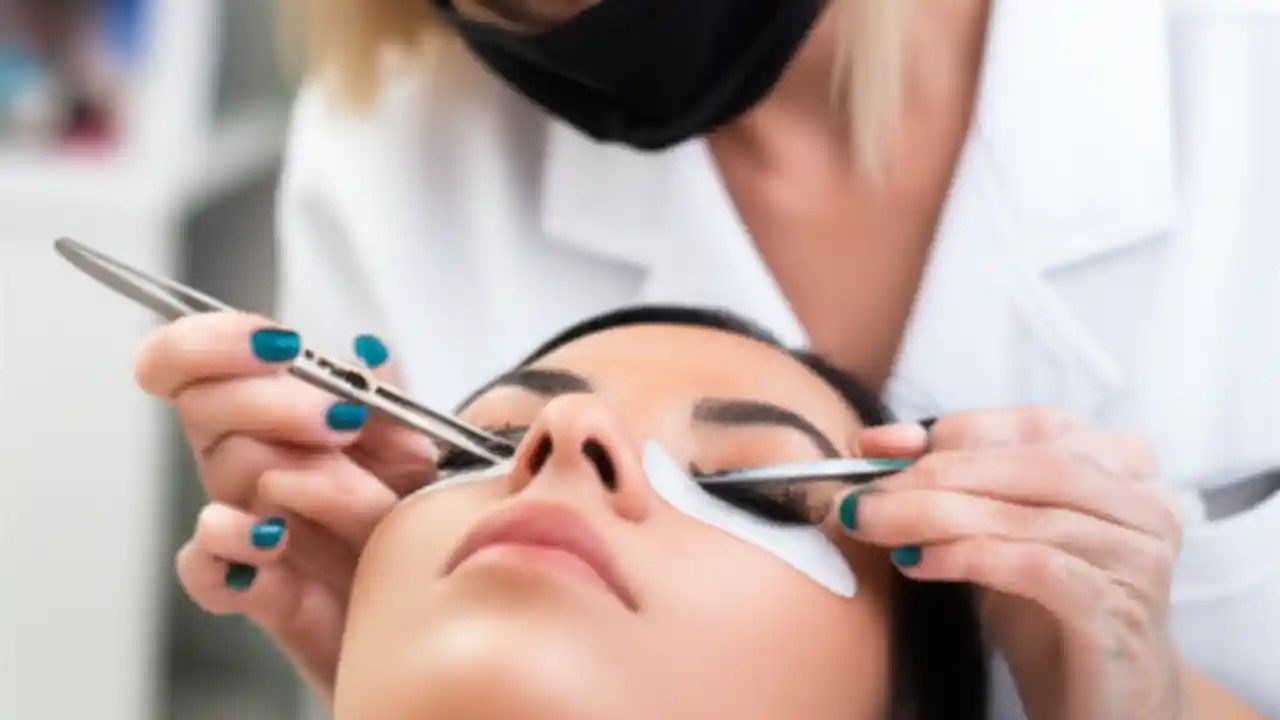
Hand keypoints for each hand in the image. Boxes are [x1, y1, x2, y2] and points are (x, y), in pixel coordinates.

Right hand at [135, 313, 435, 700]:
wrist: (422, 594)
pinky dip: (233, 548)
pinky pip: (200, 565)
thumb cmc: (407, 509)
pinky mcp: (246, 585)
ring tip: (371, 498)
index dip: (208, 341)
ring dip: (308, 479)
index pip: (185, 360)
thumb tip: (369, 352)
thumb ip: (385, 397)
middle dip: (276, 404)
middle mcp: (236, 458)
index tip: (275, 344)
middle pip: (204, 407)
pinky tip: (276, 541)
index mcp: (262, 409)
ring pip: (229, 475)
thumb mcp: (412, 442)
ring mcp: (239, 520)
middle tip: (343, 421)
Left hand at [838, 407, 1186, 719]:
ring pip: (1027, 513)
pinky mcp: (1121, 612)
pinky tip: (916, 564)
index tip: (875, 446)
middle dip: (933, 472)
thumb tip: (878, 443)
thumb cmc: (1047, 612)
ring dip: (933, 513)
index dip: (952, 428)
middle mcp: (1143, 503)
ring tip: (872, 525)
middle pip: (1028, 463)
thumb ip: (952, 486)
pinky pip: (1035, 567)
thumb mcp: (996, 536)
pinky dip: (967, 557)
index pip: (1033, 425)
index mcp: (1121, 468)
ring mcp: (1139, 557)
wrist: (1105, 705)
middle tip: (862, 493)